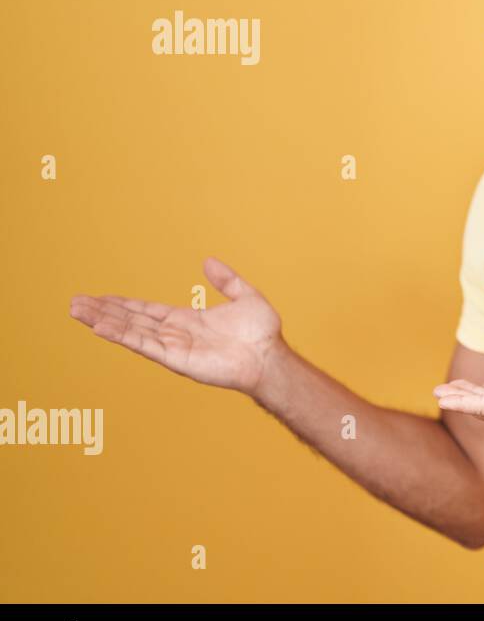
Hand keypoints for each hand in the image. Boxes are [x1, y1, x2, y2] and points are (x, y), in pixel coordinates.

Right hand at [68, 256, 285, 395]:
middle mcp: (175, 334)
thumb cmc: (262, 334)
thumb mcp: (245, 296)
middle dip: (103, 311)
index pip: (146, 310)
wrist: (271, 356)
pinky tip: (102, 328)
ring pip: (131, 331)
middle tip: (75, 303)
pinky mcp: (177, 359)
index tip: (99, 298)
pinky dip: (123, 336)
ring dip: (104, 321)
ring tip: (78, 312)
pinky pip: (145, 345)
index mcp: (187, 320)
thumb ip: (226, 279)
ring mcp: (174, 347)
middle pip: (131, 319)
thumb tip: (208, 261)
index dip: (122, 304)